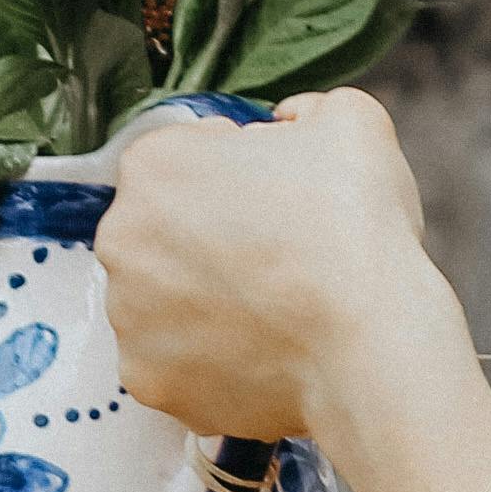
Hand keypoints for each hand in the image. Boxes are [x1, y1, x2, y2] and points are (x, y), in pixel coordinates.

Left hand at [96, 94, 441, 449]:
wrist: (369, 344)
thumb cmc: (355, 227)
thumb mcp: (348, 122)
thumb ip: (303, 111)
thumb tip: (288, 127)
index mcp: (154, 165)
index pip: (184, 156)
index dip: (235, 170)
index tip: (276, 194)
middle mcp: (121, 240)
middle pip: (162, 230)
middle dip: (209, 236)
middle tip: (276, 255)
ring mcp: (128, 318)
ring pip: (163, 299)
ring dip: (203, 299)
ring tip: (273, 308)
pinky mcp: (148, 381)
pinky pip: (175, 361)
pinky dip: (209, 359)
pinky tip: (260, 351)